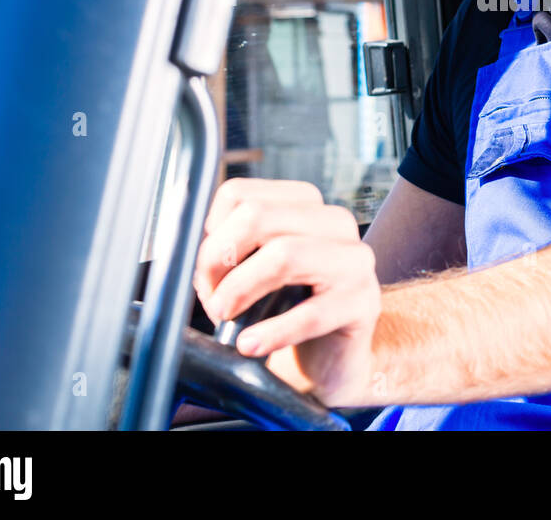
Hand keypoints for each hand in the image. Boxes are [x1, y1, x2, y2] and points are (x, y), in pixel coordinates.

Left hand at [192, 178, 380, 407]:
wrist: (334, 355)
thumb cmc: (289, 308)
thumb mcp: (256, 269)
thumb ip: (227, 250)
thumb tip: (187, 250)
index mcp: (306, 205)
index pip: (240, 194)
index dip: (209, 233)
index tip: (204, 268)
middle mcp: (334, 222)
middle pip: (257, 217)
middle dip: (218, 260)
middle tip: (210, 297)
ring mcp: (355, 260)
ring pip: (283, 254)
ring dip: (239, 291)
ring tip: (225, 317)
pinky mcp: (363, 302)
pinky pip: (311, 314)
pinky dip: (272, 332)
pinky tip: (250, 344)